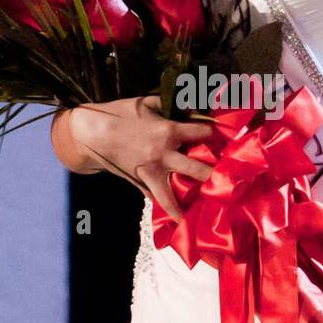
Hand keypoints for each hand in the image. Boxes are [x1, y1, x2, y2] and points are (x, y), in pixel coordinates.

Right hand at [68, 97, 214, 219]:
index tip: (222, 136)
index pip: (201, 133)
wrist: (92, 132)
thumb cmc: (119, 113)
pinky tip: (175, 217)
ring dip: (186, 209)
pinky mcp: (139, 181)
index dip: (214, 133)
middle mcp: (164, 154)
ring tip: (198, 219)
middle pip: (198, 170)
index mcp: (168, 131)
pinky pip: (154, 197)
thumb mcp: (146, 102)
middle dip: (216, 175)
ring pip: (172, 197)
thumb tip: (190, 103)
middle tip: (230, 181)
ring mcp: (151, 172)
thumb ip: (169, 103)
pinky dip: (164, 206)